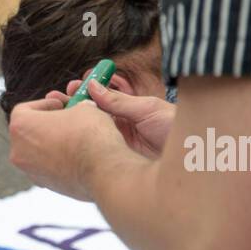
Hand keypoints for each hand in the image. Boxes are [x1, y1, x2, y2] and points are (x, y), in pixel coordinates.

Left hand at [7, 97, 124, 200]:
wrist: (102, 170)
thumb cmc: (89, 135)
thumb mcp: (84, 108)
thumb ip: (74, 107)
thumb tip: (81, 109)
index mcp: (20, 126)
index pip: (25, 110)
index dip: (44, 104)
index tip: (60, 105)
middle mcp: (18, 151)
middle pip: (30, 132)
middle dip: (49, 124)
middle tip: (68, 120)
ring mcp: (30, 170)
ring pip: (38, 151)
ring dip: (54, 143)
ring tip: (76, 137)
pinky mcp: (45, 184)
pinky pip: (48, 167)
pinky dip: (59, 160)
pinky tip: (78, 155)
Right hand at [60, 79, 175, 158]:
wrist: (195, 158)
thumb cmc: (178, 129)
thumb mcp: (147, 109)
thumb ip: (119, 101)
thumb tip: (94, 87)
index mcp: (130, 112)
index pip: (101, 100)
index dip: (85, 93)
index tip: (70, 88)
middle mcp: (121, 129)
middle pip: (91, 116)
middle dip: (72, 107)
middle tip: (55, 100)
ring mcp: (117, 145)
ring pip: (89, 133)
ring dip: (73, 124)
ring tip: (57, 114)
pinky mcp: (115, 161)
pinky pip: (94, 152)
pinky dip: (81, 146)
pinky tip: (68, 140)